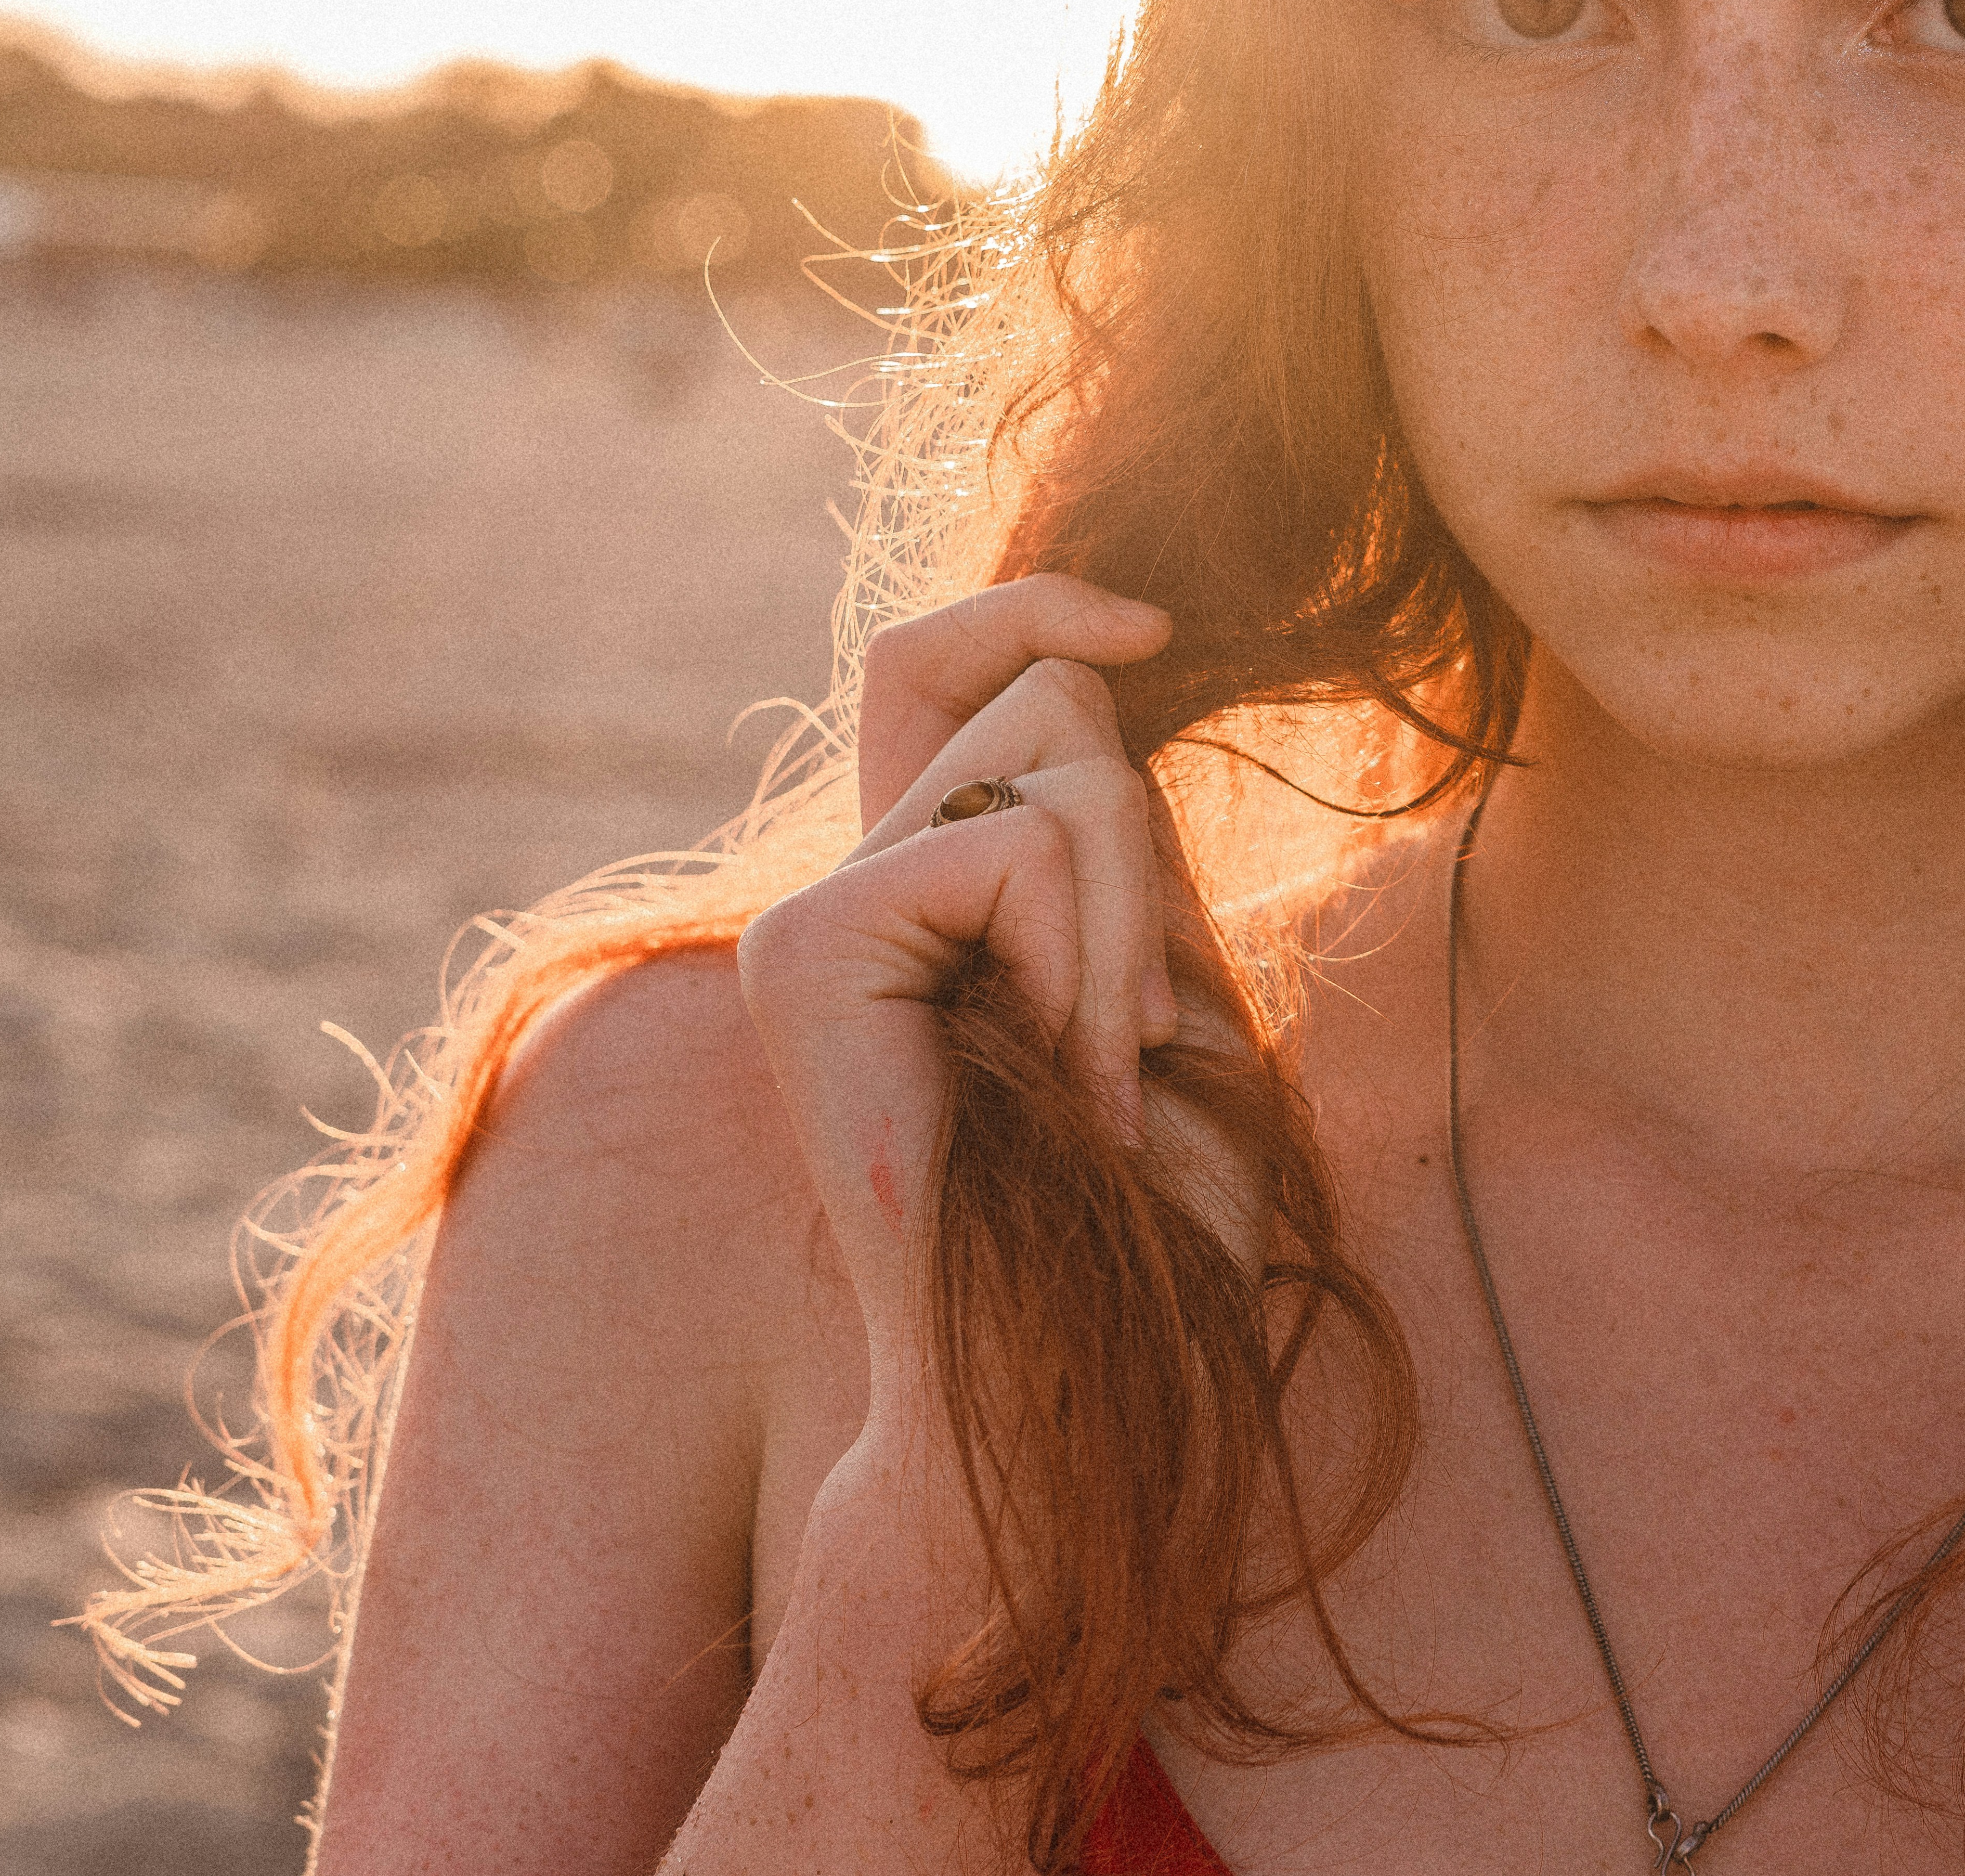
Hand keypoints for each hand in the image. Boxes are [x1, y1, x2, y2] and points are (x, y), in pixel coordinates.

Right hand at [732, 574, 1179, 1382]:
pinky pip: (1023, 842)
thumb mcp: (1154, 965)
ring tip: (1102, 1068)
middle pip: (1047, 695)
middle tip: (1130, 1035)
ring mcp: (811, 915)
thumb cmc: (1146, 1204)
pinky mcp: (808, 947)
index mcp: (922, 884)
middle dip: (1146, 849)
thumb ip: (1106, 826)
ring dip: (1134, 916)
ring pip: (1058, 751)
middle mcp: (848, 882)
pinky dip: (1094, 959)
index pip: (941, 658)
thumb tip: (1096, 646)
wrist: (1085, 1362)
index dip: (1039, 602)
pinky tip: (1072, 1084)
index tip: (1156, 627)